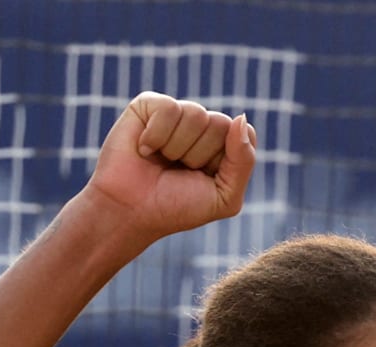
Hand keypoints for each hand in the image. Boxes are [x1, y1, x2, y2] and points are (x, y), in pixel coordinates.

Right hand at [78, 92, 257, 246]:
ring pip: (196, 114)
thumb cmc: (176, 207)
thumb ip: (243, 161)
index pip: (245, 134)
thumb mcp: (224, 197)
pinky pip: (169, 108)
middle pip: (221, 123)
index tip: (204, 179)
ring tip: (160, 160)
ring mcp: (176, 113)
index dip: (225, 161)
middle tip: (178, 171)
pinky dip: (156, 136)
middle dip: (200, 156)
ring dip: (177, 148)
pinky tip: (144, 149)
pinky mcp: (148, 105)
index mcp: (224, 146)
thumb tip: (241, 117)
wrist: (130, 212)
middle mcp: (201, 126)